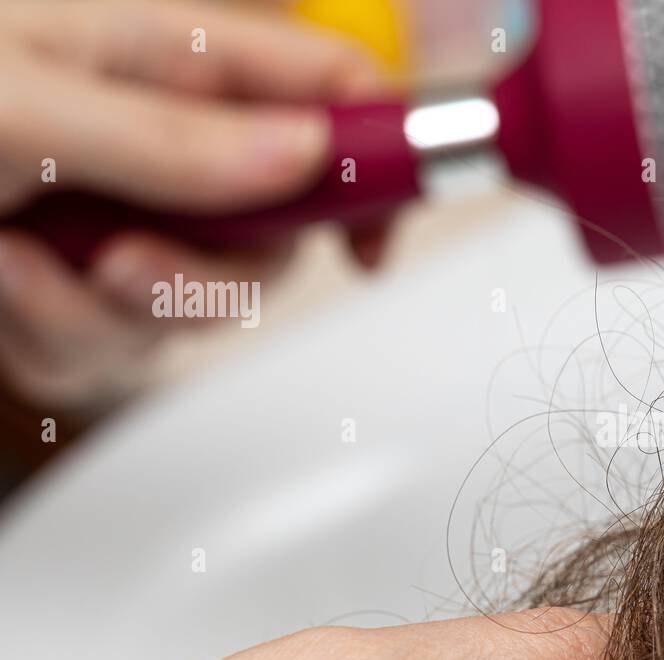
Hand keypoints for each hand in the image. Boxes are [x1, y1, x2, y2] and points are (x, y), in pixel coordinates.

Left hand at [0, 0, 387, 406]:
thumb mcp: (23, 99)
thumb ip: (172, 138)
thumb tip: (304, 158)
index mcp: (173, 58)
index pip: (333, 93)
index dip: (380, 160)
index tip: (371, 237)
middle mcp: (167, 146)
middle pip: (278, 236)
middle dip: (204, 275)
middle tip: (124, 259)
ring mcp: (126, 221)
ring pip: (194, 311)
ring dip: (99, 308)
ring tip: (14, 255)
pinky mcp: (79, 291)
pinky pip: (117, 352)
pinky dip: (52, 337)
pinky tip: (0, 281)